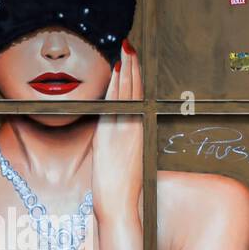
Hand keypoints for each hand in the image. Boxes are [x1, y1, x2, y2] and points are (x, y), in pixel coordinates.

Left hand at [93, 43, 143, 221]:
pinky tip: (116, 75)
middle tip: (131, 45)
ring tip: (125, 51)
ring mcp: (122, 132)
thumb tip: (118, 130)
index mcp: (138, 133)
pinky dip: (116, 90)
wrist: (119, 203)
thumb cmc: (123, 187)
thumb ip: (123, 142)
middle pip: (134, 92)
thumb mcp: (127, 160)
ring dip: (125, 72)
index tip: (133, 60)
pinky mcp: (109, 137)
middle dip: (132, 67)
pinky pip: (114, 108)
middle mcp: (133, 129)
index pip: (138, 99)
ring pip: (126, 96)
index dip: (136, 78)